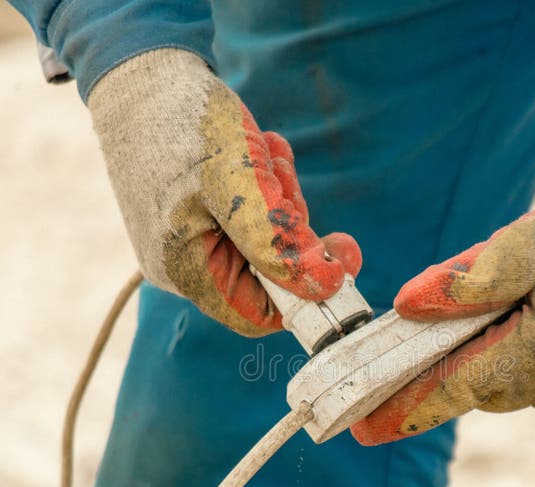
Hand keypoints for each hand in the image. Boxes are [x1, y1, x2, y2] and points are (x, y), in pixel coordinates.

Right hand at [88, 49, 360, 335]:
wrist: (143, 72)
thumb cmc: (182, 123)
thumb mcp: (239, 184)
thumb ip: (278, 242)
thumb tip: (326, 287)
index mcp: (185, 270)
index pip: (260, 315)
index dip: (305, 293)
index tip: (340, 254)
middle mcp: (186, 263)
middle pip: (269, 274)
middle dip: (288, 228)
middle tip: (281, 181)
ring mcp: (193, 237)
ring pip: (267, 241)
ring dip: (279, 199)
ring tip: (262, 155)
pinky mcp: (203, 213)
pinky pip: (255, 216)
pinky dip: (267, 186)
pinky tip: (257, 151)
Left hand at [351, 178, 534, 444]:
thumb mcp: (530, 242)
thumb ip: (467, 280)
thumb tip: (408, 306)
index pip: (453, 388)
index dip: (404, 408)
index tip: (363, 430)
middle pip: (482, 389)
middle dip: (441, 384)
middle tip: (401, 375)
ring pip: (516, 386)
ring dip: (485, 367)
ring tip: (465, 342)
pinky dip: (524, 362)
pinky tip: (525, 333)